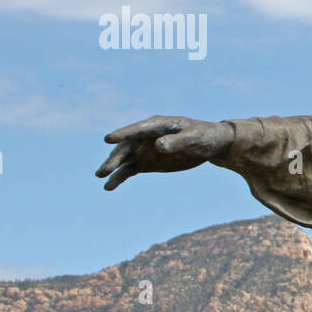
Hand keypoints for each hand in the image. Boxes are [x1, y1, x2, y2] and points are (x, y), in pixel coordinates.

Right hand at [95, 116, 234, 190]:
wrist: (210, 145)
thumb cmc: (203, 136)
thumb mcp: (194, 138)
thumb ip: (177, 141)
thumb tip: (158, 145)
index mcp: (157, 125)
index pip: (137, 129)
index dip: (123, 134)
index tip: (108, 139)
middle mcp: (145, 137)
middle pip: (126, 146)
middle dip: (115, 157)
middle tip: (103, 170)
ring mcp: (144, 150)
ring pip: (124, 159)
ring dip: (112, 167)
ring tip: (100, 177)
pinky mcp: (147, 163)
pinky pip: (129, 170)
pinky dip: (119, 177)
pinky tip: (109, 187)